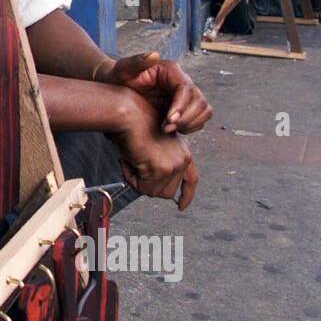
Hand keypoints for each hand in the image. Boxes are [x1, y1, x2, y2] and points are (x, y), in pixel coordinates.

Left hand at [106, 52, 212, 134]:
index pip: (186, 88)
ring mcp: (186, 95)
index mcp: (171, 71)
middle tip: (166, 128)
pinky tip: (173, 130)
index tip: (169, 119)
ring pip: (204, 110)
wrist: (118, 88)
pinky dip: (192, 126)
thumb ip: (136, 61)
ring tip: (168, 129)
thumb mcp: (123, 69)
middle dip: (186, 117)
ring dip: (190, 123)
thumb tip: (155, 55)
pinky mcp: (185, 107)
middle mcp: (182, 81)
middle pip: (199, 100)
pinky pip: (200, 118)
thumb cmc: (119, 77)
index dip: (181, 105)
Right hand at [112, 92, 198, 208]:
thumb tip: (150, 186)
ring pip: (154, 192)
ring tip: (132, 161)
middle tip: (135, 169)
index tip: (181, 206)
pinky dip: (132, 178)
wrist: (130, 114)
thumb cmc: (135, 126)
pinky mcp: (162, 169)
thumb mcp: (153, 147)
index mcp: (183, 152)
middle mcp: (184, 159)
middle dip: (149, 187)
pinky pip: (143, 187)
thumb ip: (158, 164)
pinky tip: (129, 160)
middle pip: (168, 192)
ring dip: (139, 182)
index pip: (191, 180)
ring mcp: (174, 166)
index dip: (186, 195)